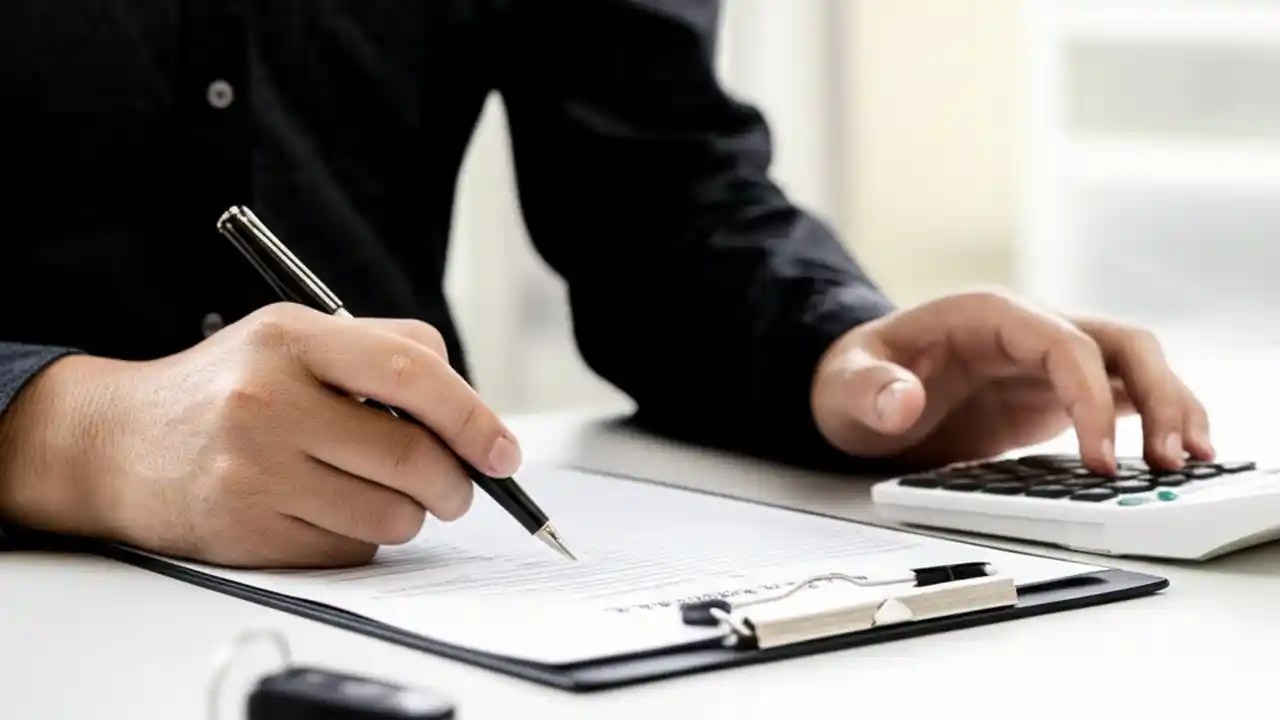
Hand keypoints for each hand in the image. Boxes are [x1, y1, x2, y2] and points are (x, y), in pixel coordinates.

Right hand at [0, 303, 520, 566]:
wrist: (120, 443)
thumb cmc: (231, 387)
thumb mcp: (296, 338)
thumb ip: (386, 352)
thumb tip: (473, 414)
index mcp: (291, 339)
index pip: (412, 373)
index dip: (473, 417)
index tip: (503, 452)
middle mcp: (267, 401)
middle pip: (412, 458)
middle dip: (456, 484)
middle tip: (458, 487)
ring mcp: (253, 472)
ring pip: (390, 516)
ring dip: (409, 515)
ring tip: (384, 494)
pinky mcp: (246, 532)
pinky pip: (349, 552)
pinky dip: (362, 539)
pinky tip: (332, 510)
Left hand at [810, 290, 1212, 474]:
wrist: (853, 391)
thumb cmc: (852, 380)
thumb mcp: (844, 387)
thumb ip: (869, 390)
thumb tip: (901, 399)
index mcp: (987, 316)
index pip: (1064, 343)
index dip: (1090, 396)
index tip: (1098, 456)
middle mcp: (1027, 331)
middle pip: (1119, 344)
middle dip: (1157, 394)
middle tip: (1173, 457)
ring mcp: (1044, 363)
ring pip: (1131, 367)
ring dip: (1168, 406)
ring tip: (1189, 459)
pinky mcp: (1050, 395)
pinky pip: (1117, 397)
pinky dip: (1148, 421)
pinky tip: (1167, 458)